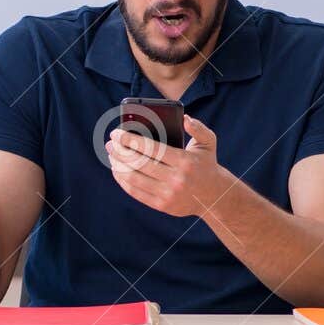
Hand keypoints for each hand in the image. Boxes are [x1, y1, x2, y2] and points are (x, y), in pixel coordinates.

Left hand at [105, 114, 228, 217]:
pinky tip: (117, 171)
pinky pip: (137, 193)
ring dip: (118, 166)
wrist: (213, 196)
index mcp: (184, 161)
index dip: (130, 140)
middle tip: (109, 144)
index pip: (151, 149)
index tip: (117, 133)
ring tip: (111, 156)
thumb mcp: (208, 143)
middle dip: (120, 152)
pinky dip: (123, 181)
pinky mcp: (162, 206)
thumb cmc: (206, 164)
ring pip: (135, 179)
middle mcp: (176, 179)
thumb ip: (198, 128)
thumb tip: (185, 119)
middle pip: (140, 163)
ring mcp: (168, 194)